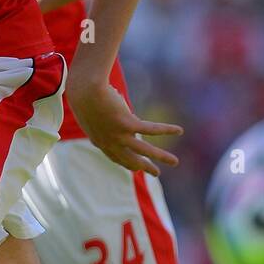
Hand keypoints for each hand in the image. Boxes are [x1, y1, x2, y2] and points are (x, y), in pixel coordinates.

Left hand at [66, 78, 181, 175]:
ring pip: (145, 150)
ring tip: (175, 161)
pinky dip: (167, 129)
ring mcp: (119, 136)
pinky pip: (152, 130)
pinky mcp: (128, 125)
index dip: (128, 164)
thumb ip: (103, 115)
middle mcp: (110, 143)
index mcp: (100, 141)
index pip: (116, 157)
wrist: (84, 90)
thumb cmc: (85, 95)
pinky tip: (179, 130)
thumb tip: (114, 102)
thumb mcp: (92, 110)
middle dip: (145, 167)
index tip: (136, 168)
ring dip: (161, 157)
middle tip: (157, 173)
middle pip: (131, 160)